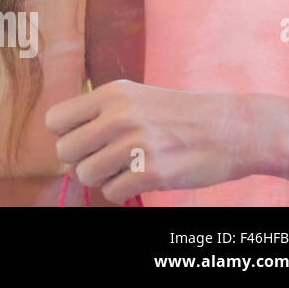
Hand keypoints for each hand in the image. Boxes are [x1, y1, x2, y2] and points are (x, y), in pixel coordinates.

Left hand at [46, 79, 249, 201]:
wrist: (233, 128)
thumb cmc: (179, 115)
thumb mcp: (135, 98)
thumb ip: (99, 115)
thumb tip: (64, 147)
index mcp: (110, 94)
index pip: (55, 120)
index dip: (65, 135)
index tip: (85, 141)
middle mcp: (119, 116)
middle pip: (65, 151)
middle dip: (80, 160)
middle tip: (104, 160)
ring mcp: (136, 145)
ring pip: (85, 175)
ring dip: (102, 178)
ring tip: (125, 169)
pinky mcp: (153, 173)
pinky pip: (112, 192)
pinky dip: (122, 191)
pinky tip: (140, 179)